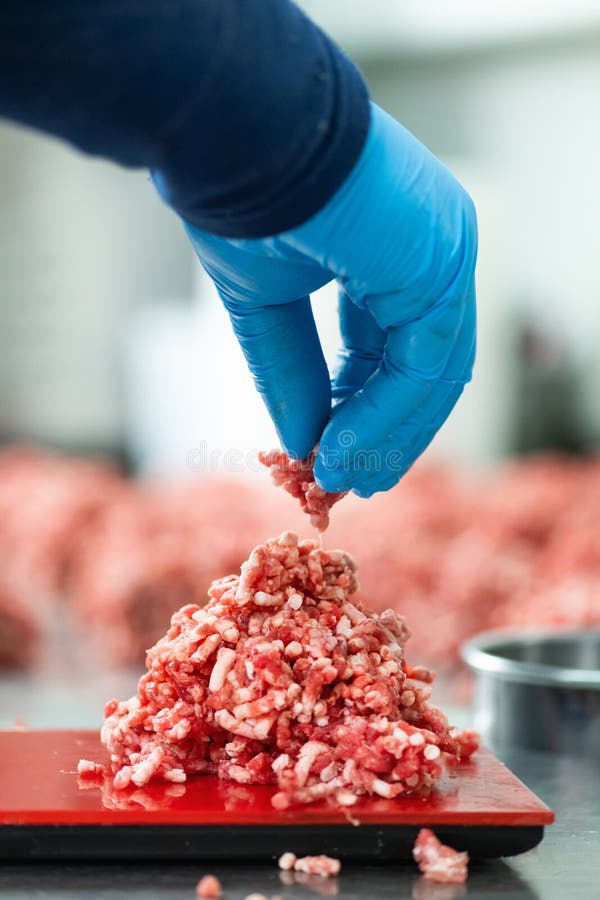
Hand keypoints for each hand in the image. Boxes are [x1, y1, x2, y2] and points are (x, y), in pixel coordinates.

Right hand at [181, 103, 476, 496]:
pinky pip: (422, 365)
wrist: (236, 138)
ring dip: (387, 434)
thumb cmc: (240, 197)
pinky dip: (385, 417)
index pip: (388, 344)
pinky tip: (344, 452)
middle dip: (383, 427)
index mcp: (391, 247)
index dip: (360, 404)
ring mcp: (442, 253)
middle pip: (419, 363)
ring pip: (431, 372)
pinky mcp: (440, 265)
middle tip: (353, 478)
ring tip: (348, 479)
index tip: (332, 452)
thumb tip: (303, 443)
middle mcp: (430, 248)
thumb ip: (290, 373)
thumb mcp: (264, 304)